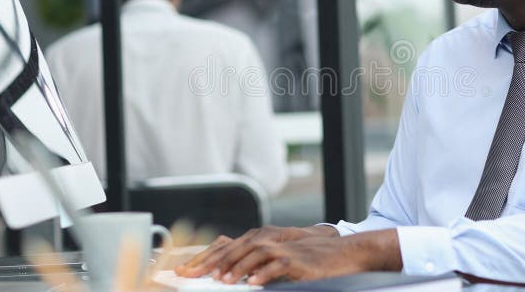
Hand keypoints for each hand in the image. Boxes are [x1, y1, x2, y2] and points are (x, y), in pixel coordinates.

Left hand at [174, 225, 337, 278]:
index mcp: (260, 240)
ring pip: (254, 254)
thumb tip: (231, 275)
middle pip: (235, 248)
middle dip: (213, 262)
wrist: (339, 254)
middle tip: (196, 275)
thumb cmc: (307, 260)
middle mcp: (268, 240)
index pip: (226, 247)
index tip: (186, 270)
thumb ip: (255, 264)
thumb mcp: (277, 260)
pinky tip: (253, 283)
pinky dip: (264, 273)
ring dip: (237, 267)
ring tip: (223, 280)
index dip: (205, 258)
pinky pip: (277, 265)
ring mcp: (282, 249)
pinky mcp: (296, 259)